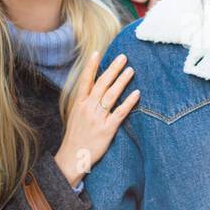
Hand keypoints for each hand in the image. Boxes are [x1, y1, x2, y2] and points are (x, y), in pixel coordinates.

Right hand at [55, 51, 139, 186]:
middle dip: (112, 69)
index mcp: (79, 104)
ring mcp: (97, 118)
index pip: (85, 81)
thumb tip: (94, 88)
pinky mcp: (107, 129)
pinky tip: (137, 93)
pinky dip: (128, 102)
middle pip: (101, 84)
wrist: (72, 157)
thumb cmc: (76, 136)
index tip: (97, 53)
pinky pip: (120, 113)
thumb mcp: (75, 116)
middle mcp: (88, 108)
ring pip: (111, 95)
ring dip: (122, 81)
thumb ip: (84, 102)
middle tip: (123, 57)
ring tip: (131, 70)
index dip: (91, 66)